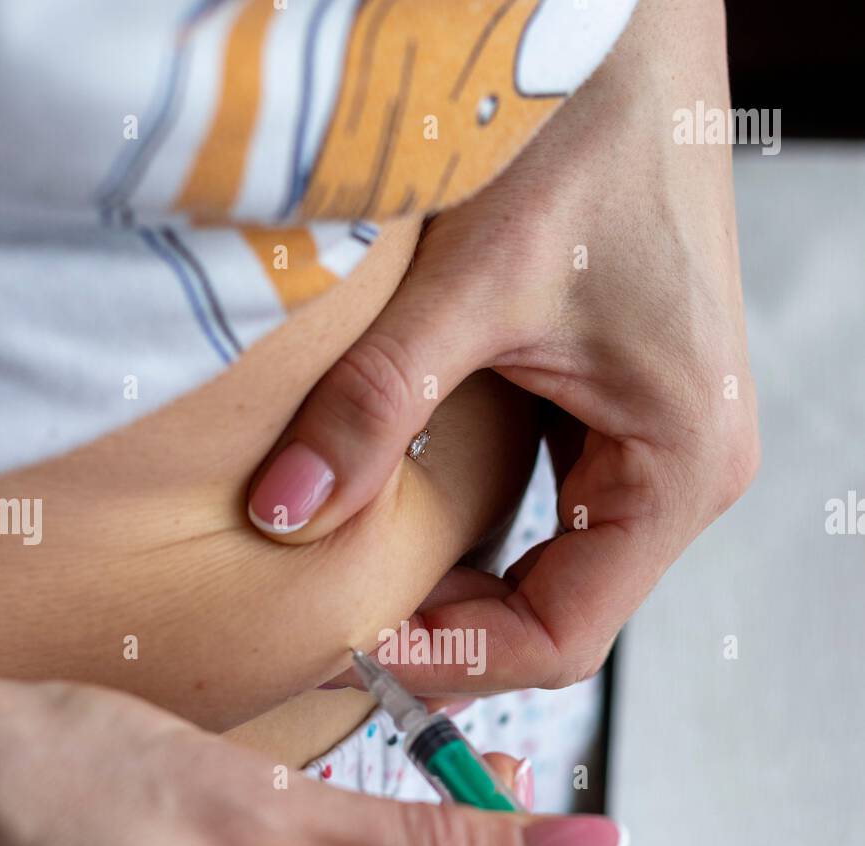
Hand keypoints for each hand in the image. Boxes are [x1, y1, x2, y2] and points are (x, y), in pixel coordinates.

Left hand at [248, 0, 758, 695]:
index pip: (563, 634)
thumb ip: (373, 409)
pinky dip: (480, 531)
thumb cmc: (587, 132)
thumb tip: (285, 514)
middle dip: (452, 628)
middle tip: (345, 621)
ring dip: (462, 585)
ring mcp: (658, 444)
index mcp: (679, 464)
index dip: (455, 659)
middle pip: (560, 611)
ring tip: (365, 576)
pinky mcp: (624, 414)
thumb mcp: (469, 285)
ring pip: (553, 568)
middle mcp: (685, 471)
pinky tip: (410, 512)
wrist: (623, 34)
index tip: (357, 647)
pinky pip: (552, 512)